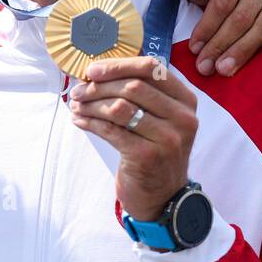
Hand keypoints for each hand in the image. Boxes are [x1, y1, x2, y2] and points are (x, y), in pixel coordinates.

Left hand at [68, 56, 197, 221]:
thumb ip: (139, 94)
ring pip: (119, 107)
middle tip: (77, 91)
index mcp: (185, 100)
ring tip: (76, 105)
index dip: (118, 65)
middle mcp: (182, 117)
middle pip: (133, 86)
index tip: (92, 69)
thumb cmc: (155, 150)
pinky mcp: (148, 156)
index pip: (151, 68)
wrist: (163, 196)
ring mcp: (168, 138)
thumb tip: (96, 72)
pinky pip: (111, 130)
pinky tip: (79, 121)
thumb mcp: (159, 119)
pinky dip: (90, 122)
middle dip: (99, 86)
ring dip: (91, 104)